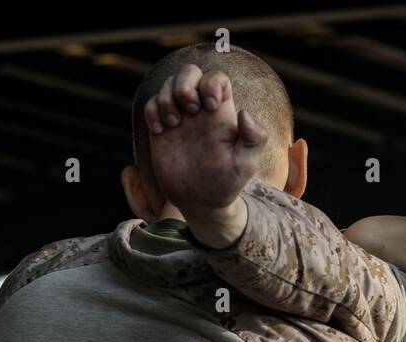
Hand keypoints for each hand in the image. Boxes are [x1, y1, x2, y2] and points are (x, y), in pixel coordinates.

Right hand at [143, 64, 266, 244]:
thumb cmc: (226, 184)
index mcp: (222, 114)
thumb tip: (245, 113)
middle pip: (189, 72)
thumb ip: (254, 138)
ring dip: (167, 98)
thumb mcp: (246, 165)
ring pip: (168, 85)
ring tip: (173, 124)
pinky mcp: (161, 130)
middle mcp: (200, 112)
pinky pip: (151, 105)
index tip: (210, 107)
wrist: (201, 203)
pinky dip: (152, 112)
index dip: (212, 83)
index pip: (217, 78)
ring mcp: (180, 119)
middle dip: (184, 84)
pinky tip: (160, 131)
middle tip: (189, 110)